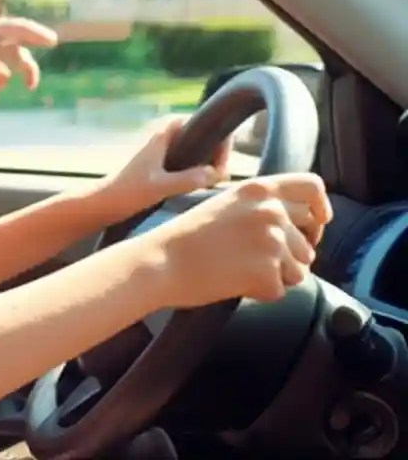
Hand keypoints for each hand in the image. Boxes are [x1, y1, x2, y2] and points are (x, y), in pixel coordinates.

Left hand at [96, 116, 230, 212]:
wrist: (99, 204)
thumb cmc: (125, 192)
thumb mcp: (160, 186)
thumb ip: (188, 179)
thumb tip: (215, 174)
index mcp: (159, 137)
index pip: (192, 121)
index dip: (212, 132)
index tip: (222, 155)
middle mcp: (159, 142)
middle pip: (195, 136)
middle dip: (213, 150)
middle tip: (221, 172)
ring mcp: (157, 155)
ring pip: (190, 150)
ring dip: (205, 162)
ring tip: (214, 180)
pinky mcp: (155, 169)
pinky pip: (183, 163)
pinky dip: (195, 171)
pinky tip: (200, 186)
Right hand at [139, 172, 331, 307]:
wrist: (159, 262)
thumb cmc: (186, 238)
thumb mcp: (225, 204)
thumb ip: (261, 206)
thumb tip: (299, 224)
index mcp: (259, 189)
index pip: (314, 187)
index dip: (321, 208)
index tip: (317, 223)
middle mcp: (271, 211)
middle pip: (310, 236)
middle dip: (293, 252)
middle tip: (262, 259)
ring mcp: (272, 241)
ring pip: (299, 267)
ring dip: (276, 274)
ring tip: (240, 270)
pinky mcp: (267, 272)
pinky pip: (280, 290)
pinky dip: (261, 292)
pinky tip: (234, 282)